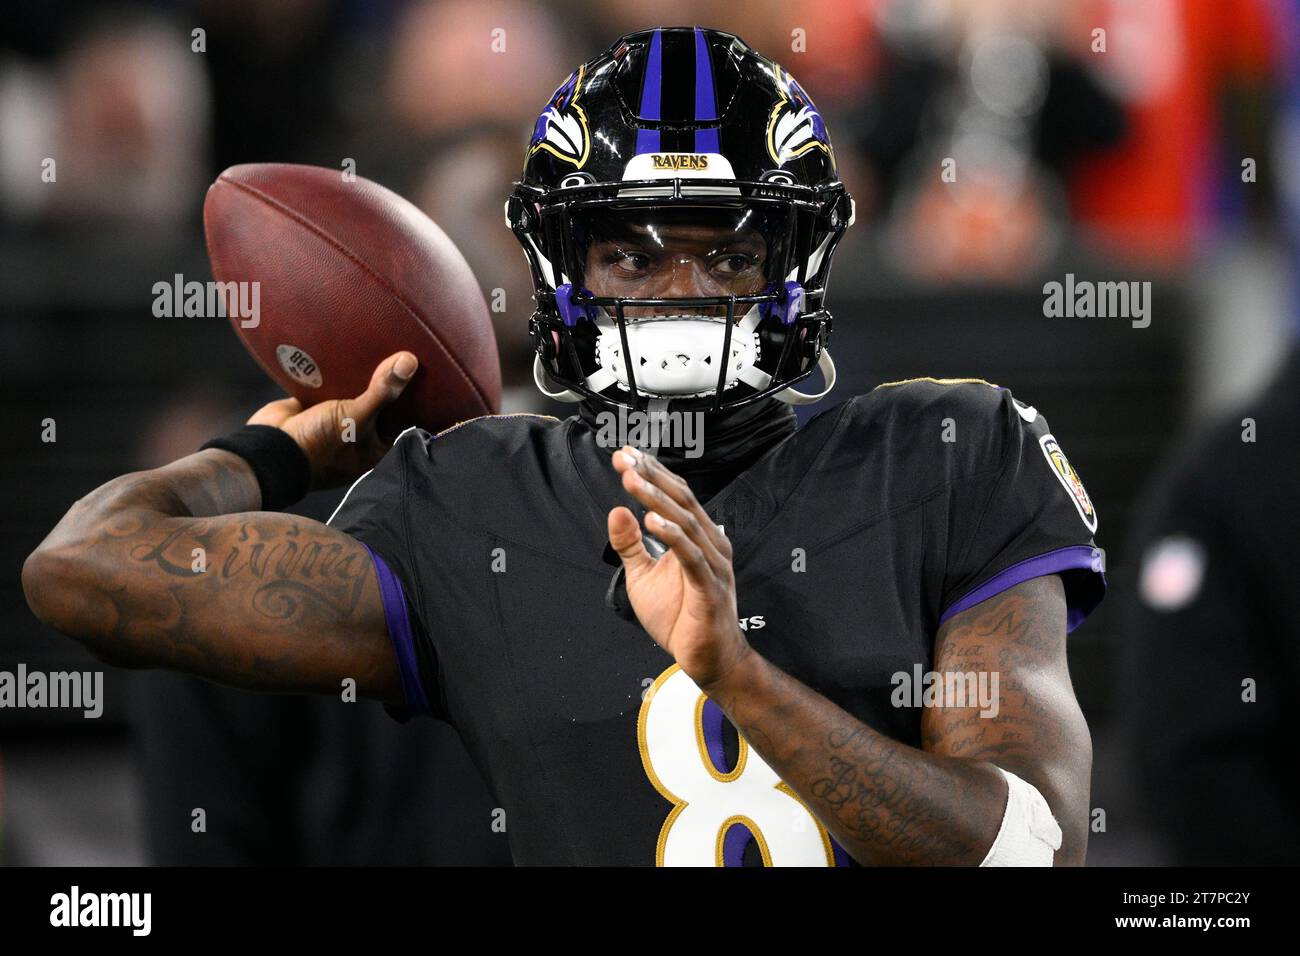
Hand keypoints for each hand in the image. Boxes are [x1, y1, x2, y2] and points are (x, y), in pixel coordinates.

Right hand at [246, 351, 416, 489]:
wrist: (267, 448)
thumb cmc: (317, 444)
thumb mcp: (355, 417)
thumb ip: (382, 391)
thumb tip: (410, 362)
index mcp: (377, 447)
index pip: (406, 419)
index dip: (418, 398)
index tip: (430, 372)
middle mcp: (361, 433)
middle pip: (384, 402)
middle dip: (391, 381)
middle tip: (409, 349)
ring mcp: (338, 418)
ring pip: (358, 391)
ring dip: (365, 373)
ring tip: (383, 343)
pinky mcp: (317, 404)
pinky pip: (334, 384)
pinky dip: (339, 370)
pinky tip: (350, 348)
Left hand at [607, 445, 751, 689]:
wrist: (709, 660)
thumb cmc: (681, 617)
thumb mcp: (643, 576)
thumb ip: (630, 544)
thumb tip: (616, 510)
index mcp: (697, 537)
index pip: (675, 495)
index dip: (651, 472)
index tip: (623, 454)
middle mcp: (710, 543)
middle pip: (680, 500)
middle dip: (651, 476)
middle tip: (624, 457)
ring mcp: (713, 564)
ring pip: (685, 522)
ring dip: (656, 500)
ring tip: (630, 481)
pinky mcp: (710, 589)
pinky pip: (691, 557)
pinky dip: (673, 536)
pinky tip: (651, 522)